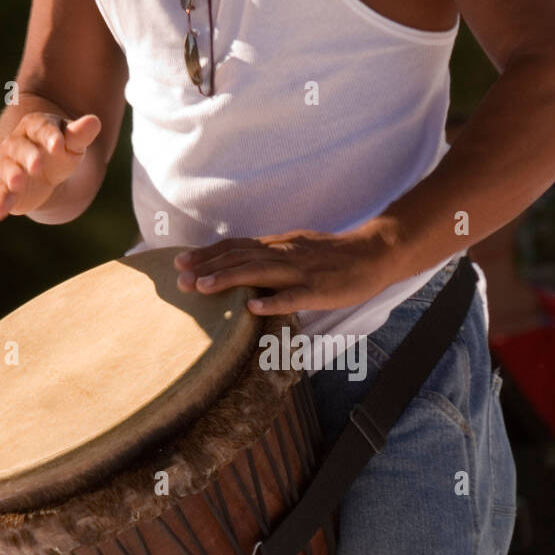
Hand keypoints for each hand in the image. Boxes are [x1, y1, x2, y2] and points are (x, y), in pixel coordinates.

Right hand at [0, 111, 100, 220]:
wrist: (45, 170)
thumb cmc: (60, 150)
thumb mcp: (73, 143)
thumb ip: (80, 134)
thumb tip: (95, 121)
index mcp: (35, 127)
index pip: (42, 128)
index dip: (50, 136)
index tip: (58, 146)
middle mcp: (17, 143)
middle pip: (21, 148)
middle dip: (29, 157)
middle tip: (37, 166)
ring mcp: (8, 165)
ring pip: (8, 170)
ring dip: (12, 176)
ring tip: (17, 184)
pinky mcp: (4, 187)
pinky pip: (0, 194)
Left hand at [173, 227, 398, 315]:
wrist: (374, 253)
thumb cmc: (334, 256)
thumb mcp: (297, 248)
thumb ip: (270, 256)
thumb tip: (239, 264)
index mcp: (278, 245)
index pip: (236, 246)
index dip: (207, 254)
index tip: (180, 262)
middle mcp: (285, 254)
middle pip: (240, 257)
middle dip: (208, 268)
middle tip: (180, 280)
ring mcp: (302, 272)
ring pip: (260, 272)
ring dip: (229, 279)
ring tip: (203, 289)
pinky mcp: (320, 290)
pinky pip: (294, 297)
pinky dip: (273, 302)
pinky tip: (253, 309)